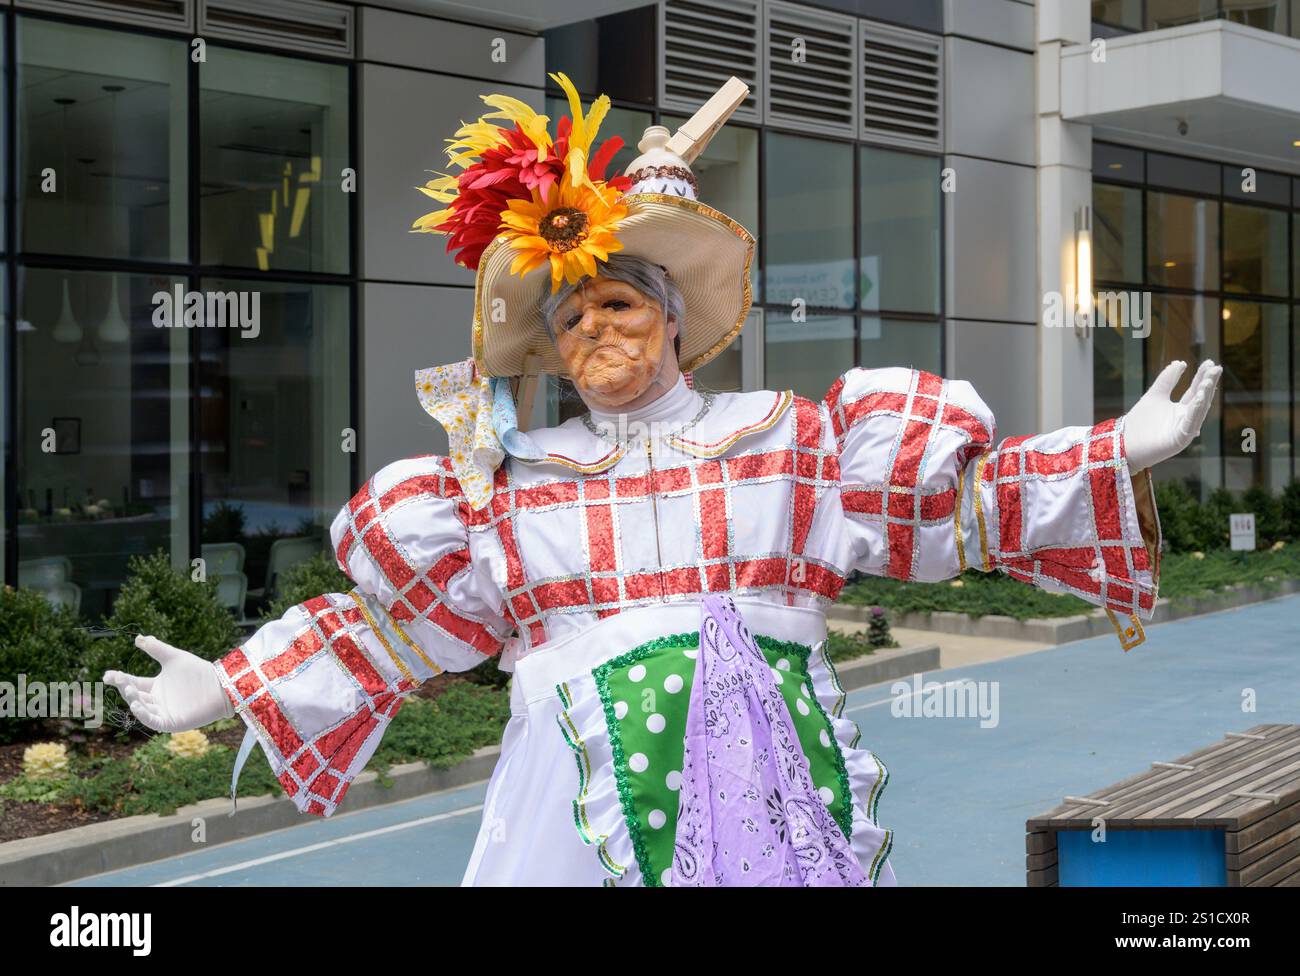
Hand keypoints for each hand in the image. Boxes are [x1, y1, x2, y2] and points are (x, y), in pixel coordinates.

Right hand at [103, 635, 234, 732]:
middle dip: (125, 688)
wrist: (220, 685)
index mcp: (154, 686)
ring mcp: (162, 712)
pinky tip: (137, 704)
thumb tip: (138, 638)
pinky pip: (153, 721)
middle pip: (134, 695)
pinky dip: (144, 714)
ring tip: (129, 688)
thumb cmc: (198, 672)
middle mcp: (156, 700)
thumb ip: (156, 648)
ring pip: (142, 709)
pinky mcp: (171, 723)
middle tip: (120, 679)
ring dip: (133, 700)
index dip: (119, 679)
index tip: (107, 674)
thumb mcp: (174, 658)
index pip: (132, 683)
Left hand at [1122, 359, 1221, 471]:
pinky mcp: (1179, 441)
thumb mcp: (1155, 395)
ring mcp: (1184, 430)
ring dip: (1204, 397)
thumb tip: (1180, 362)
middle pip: (1200, 399)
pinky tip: (1198, 399)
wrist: (1124, 443)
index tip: (1209, 362)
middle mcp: (1186, 419)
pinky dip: (1194, 412)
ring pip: (1198, 411)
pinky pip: (1190, 425)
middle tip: (1216, 368)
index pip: (1195, 390)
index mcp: (1181, 409)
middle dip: (1208, 384)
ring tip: (1208, 382)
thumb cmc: (1139, 421)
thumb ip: (1167, 380)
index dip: (1202, 377)